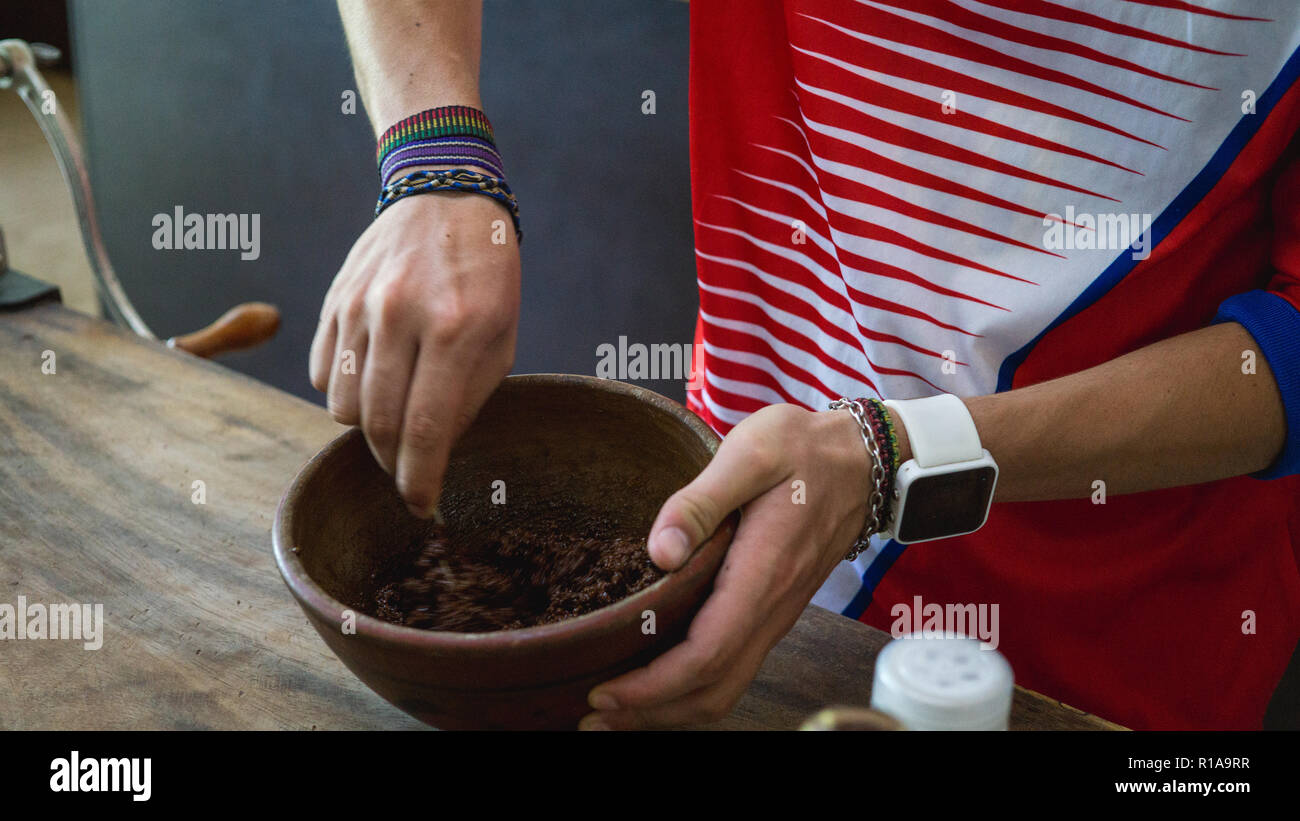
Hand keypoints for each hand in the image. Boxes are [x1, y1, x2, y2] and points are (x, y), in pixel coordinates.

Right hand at [309, 191, 519, 515]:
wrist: (445, 195)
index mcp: (454, 329)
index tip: (422, 506)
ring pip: (340, 405)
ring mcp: (359, 306)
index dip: (419, 481)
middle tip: (408, 470)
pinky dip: (341, 393)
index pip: (425, 430)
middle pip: (377, 425)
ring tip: (395, 418)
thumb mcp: (500, 337)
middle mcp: (399, 316)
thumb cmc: (486, 274)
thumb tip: (433, 456)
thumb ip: (467, 400)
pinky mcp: (333, 300)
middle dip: (392, 463)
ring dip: (367, 429)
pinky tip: (372, 382)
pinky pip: (320, 373)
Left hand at [580, 403, 879, 728]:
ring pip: (727, 686)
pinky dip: (693, 686)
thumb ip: (700, 502)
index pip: (706, 655)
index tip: (604, 693)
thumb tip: (660, 553)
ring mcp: (776, 614)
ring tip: (618, 709)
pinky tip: (658, 676)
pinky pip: (735, 667)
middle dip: (653, 712)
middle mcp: (773, 608)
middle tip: (594, 715)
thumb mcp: (750, 454)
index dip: (653, 686)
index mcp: (763, 575)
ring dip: (672, 707)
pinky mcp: (774, 610)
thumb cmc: (804, 450)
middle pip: (714, 689)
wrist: (864, 459)